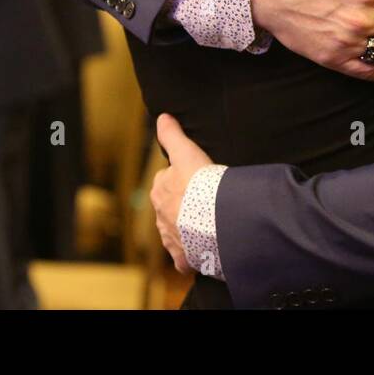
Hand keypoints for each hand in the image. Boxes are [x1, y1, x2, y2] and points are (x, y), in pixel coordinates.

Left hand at [150, 113, 214, 273]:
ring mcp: (171, 238)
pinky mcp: (183, 257)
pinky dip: (192, 254)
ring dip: (187, 229)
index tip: (195, 178)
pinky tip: (203, 249)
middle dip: (183, 205)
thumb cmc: (200, 185)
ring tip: (207, 224)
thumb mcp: (187, 152)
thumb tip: (163, 117)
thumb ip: (173, 135)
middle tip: (204, 200)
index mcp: (160, 192)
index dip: (180, 178)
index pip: (165, 182)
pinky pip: (185, 257)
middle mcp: (160, 216)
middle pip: (170, 207)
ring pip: (176, 232)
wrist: (213, 220)